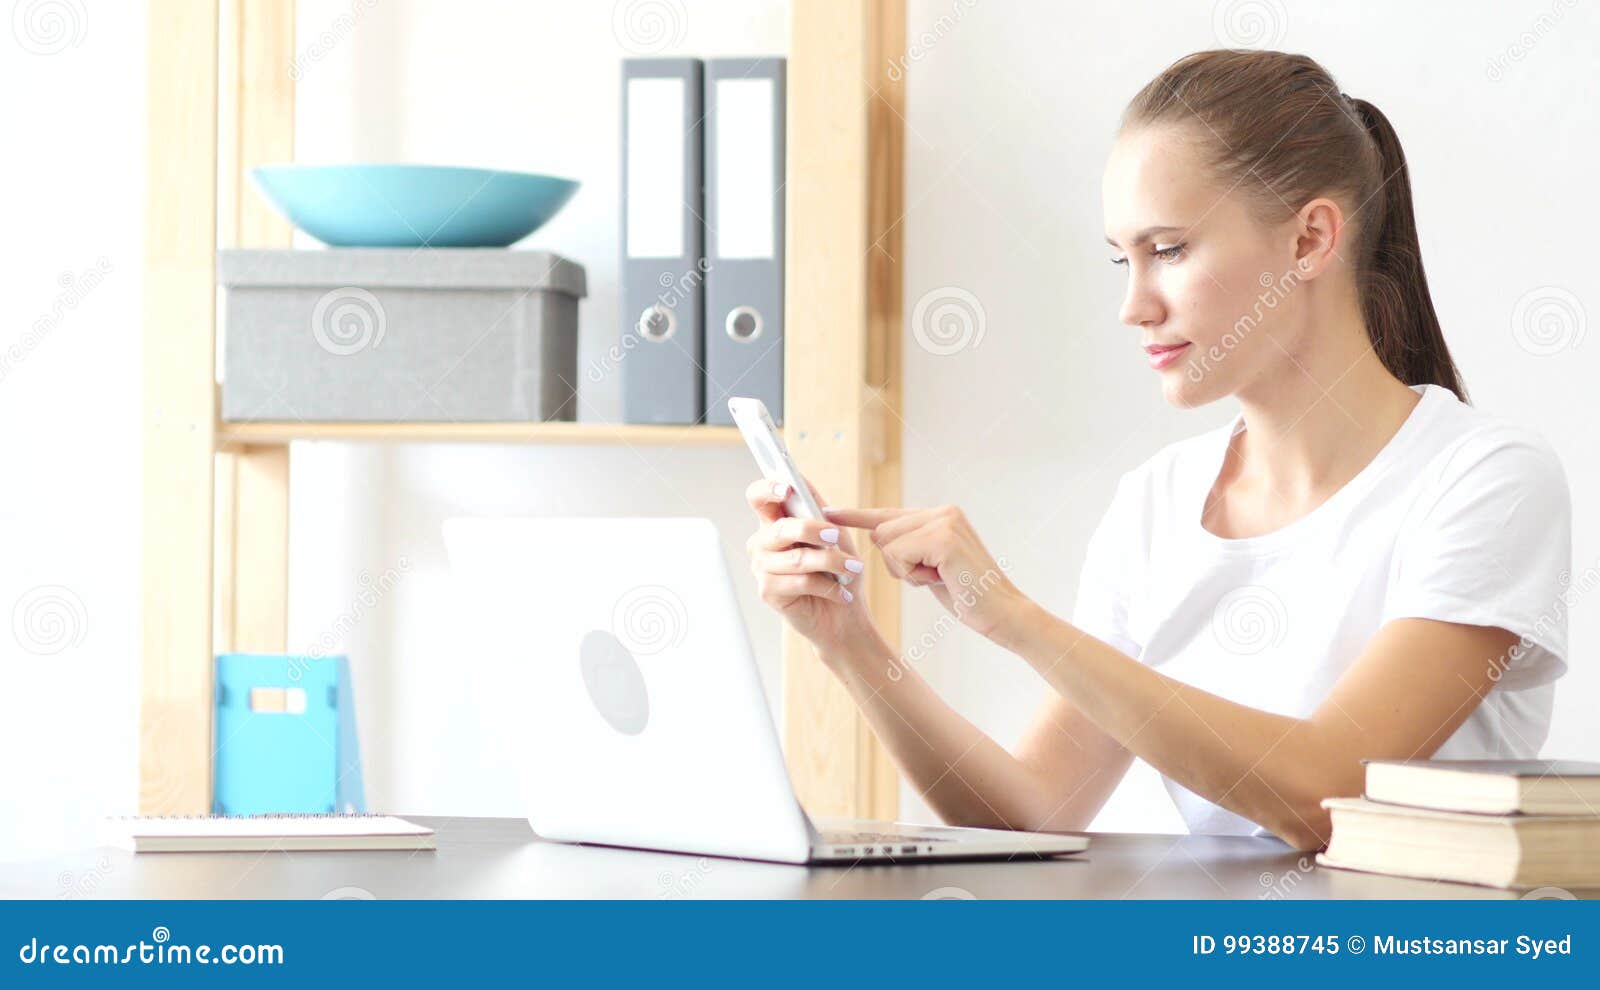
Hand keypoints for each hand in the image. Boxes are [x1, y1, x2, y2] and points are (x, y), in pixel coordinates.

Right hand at [743, 476, 871, 653]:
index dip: (768, 489)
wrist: (842, 613)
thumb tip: (800, 481)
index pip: (757, 497)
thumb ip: (816, 508)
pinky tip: (842, 593)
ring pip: (797, 558)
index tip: (787, 488)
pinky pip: (800, 582)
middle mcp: (762, 543)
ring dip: (831, 562)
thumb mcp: (834, 533)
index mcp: (773, 522)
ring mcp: (761, 568)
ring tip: (853, 568)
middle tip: (835, 537)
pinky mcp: (768, 591)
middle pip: (781, 528)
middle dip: (813, 530)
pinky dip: (828, 587)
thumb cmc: (837, 570)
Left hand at [823, 504, 1025, 641]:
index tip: (829, 511)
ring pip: (888, 545)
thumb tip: (875, 534)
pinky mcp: (943, 538)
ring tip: (940, 577)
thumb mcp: (931, 565)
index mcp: (940, 514)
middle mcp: (943, 511)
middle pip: (882, 532)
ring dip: (906, 571)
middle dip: (898, 563)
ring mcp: (944, 521)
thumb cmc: (967, 595)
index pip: (888, 513)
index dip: (856, 515)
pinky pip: (898, 555)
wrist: (1003, 613)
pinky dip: (913, 575)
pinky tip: (941, 579)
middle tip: (933, 576)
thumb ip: (908, 546)